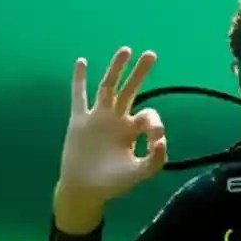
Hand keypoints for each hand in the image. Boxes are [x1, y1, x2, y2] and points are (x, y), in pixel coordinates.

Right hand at [59, 47, 166, 203]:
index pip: (148, 114)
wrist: (84, 191)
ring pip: (108, 87)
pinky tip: (82, 62)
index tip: (157, 139)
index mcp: (132, 130)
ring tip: (126, 50)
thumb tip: (162, 141)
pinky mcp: (79, 121)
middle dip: (140, 73)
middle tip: (152, 54)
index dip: (156, 123)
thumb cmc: (113, 184)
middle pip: (130, 90)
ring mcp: (97, 118)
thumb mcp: (139, 174)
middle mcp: (117, 119)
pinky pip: (79, 97)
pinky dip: (79, 80)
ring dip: (116, 69)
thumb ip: (155, 161)